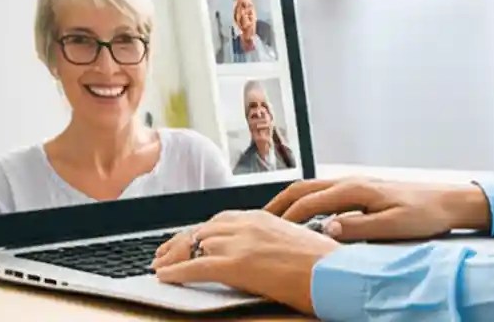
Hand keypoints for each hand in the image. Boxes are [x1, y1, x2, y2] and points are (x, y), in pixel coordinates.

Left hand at [151, 209, 339, 314]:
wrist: (335, 273)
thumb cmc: (323, 263)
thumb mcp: (294, 242)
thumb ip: (271, 241)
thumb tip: (259, 253)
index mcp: (263, 217)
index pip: (221, 219)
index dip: (200, 230)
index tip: (188, 238)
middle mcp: (249, 224)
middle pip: (203, 229)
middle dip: (180, 241)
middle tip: (163, 252)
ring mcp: (241, 243)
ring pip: (194, 245)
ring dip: (172, 257)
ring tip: (158, 265)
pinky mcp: (237, 265)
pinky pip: (196, 266)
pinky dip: (176, 272)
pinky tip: (164, 277)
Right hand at [265, 176, 491, 241]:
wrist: (447, 202)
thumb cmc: (423, 215)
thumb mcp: (393, 226)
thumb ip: (358, 228)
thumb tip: (325, 229)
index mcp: (356, 190)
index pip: (309, 202)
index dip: (285, 218)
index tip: (266, 233)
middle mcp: (351, 182)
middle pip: (303, 188)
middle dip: (278, 204)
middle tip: (256, 222)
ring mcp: (355, 183)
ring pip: (312, 188)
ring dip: (289, 201)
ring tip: (271, 219)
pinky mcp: (361, 189)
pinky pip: (323, 192)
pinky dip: (305, 201)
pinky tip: (303, 216)